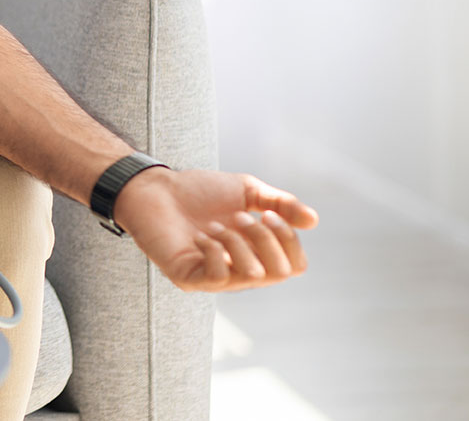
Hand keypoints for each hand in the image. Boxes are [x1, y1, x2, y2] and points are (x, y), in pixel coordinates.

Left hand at [110, 167, 319, 291]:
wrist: (154, 187)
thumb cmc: (199, 191)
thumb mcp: (247, 191)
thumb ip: (280, 204)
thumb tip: (314, 221)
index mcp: (258, 254)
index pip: (295, 266)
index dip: (289, 240)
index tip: (267, 212)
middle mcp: (240, 272)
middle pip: (280, 273)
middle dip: (265, 238)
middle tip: (239, 216)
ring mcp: (215, 279)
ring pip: (253, 276)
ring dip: (237, 241)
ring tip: (214, 225)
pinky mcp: (189, 279)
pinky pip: (218, 277)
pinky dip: (215, 251)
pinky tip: (201, 237)